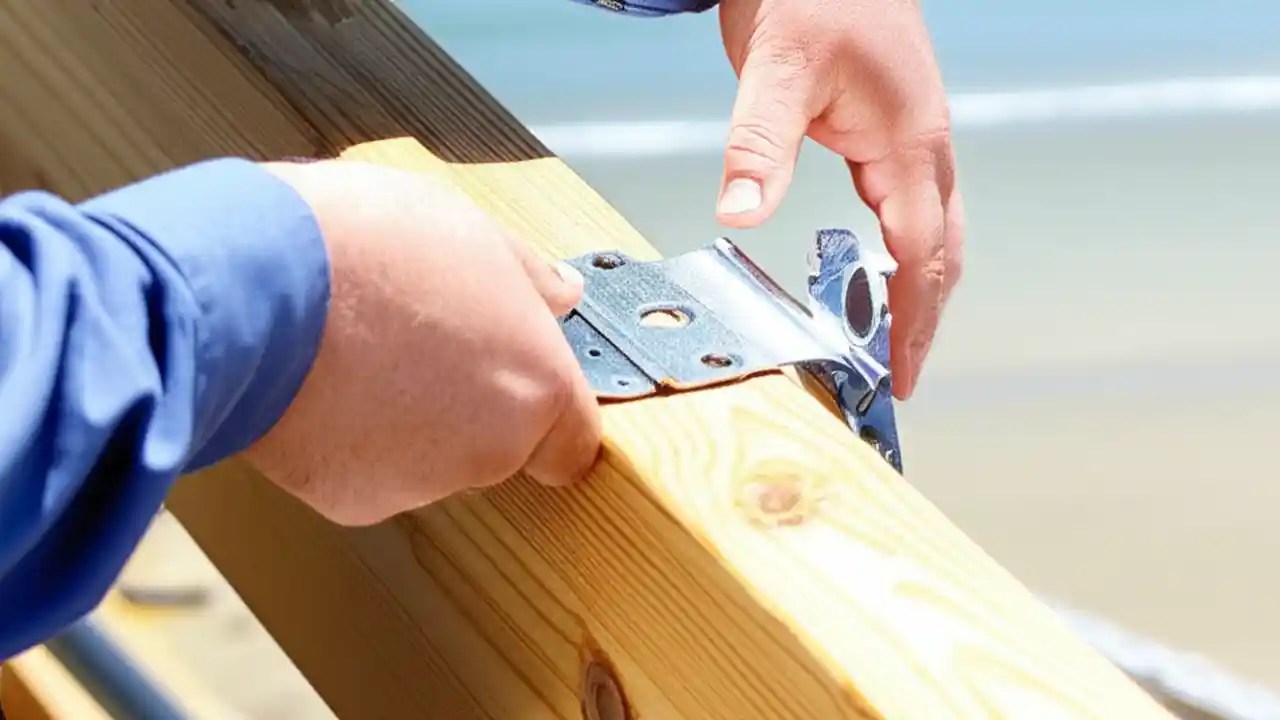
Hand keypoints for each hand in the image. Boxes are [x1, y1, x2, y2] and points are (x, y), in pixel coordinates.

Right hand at [244, 160, 600, 525]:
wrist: (247, 285)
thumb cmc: (362, 245)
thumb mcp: (468, 231)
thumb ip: (528, 278)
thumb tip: (560, 296)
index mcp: (536, 387)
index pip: (573, 442)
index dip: (547, 412)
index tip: (518, 382)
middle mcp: (490, 451)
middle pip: (496, 444)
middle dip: (466, 401)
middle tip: (419, 336)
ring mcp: (419, 483)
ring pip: (429, 458)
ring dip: (407, 417)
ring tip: (359, 347)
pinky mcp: (350, 498)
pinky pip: (365, 469)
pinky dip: (350, 438)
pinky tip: (322, 382)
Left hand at [715, 0, 963, 398]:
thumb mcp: (776, 68)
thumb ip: (759, 146)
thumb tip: (740, 216)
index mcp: (908, 140)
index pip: (921, 253)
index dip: (912, 320)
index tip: (901, 374)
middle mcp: (924, 145)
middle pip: (944, 252)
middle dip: (926, 317)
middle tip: (900, 374)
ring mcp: (915, 136)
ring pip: (936, 230)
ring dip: (921, 288)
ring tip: (892, 339)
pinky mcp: (895, 128)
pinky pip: (913, 205)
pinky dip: (905, 252)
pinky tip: (878, 270)